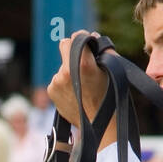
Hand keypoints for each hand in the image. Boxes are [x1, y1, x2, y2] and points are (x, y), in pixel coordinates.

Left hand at [48, 30, 116, 151]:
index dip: (81, 39)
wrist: (98, 124)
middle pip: (63, 46)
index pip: (75, 37)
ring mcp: (57, 81)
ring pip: (61, 65)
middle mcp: (66, 71)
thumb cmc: (109, 95)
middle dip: (72, 51)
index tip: (86, 44)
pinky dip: (64, 83)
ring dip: (69, 71)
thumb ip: (101, 49)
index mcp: (83, 63)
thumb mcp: (111, 69)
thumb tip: (91, 37)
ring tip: (81, 86)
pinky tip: (74, 93)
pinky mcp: (51, 90)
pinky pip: (57, 80)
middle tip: (81, 63)